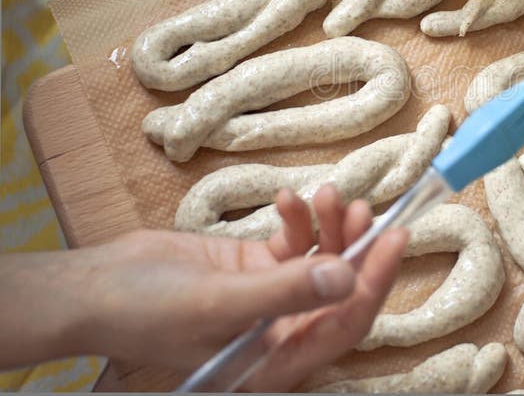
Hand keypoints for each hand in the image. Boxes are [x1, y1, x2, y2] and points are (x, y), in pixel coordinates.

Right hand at [2, 185, 405, 391]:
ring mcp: (273, 295)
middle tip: (366, 208)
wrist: (97, 286)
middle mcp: (283, 330)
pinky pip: (294, 240)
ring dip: (330, 226)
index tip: (394, 240)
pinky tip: (286, 198)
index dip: (375, 285)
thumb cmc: (145, 311)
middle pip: (341, 290)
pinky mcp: (257, 266)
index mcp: (278, 359)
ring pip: (323, 259)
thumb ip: (285, 290)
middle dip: (357, 247)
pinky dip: (297, 218)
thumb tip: (345, 278)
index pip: (345, 325)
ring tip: (329, 194)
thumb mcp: (219, 302)